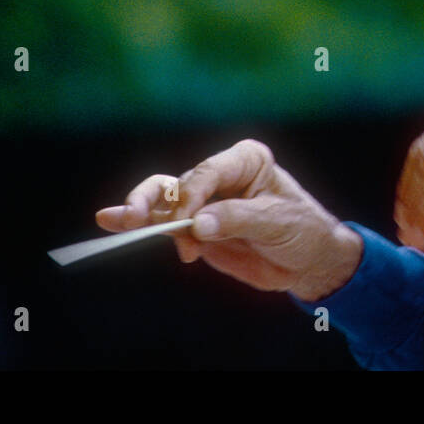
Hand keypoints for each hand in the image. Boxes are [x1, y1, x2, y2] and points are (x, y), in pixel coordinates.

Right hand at [95, 139, 362, 301]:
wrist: (310, 261)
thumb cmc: (303, 231)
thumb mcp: (277, 223)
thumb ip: (237, 220)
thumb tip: (197, 225)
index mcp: (246, 161)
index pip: (208, 172)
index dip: (190, 196)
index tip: (186, 223)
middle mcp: (221, 175)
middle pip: (179, 183)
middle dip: (155, 200)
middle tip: (135, 217)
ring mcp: (205, 201)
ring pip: (164, 201)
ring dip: (141, 212)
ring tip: (119, 222)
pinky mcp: (196, 227)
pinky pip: (165, 224)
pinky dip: (142, 225)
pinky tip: (113, 223)